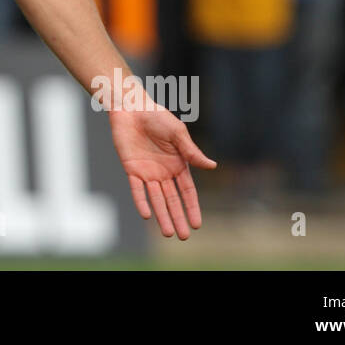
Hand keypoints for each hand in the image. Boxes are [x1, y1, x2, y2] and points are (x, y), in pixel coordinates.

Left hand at [108, 99, 215, 238]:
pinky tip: (147, 215)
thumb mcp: (178, 133)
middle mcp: (164, 172)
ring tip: (168, 233)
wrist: (132, 108)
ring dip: (161, 215)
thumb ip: (191, 152)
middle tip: (184, 237)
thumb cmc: (157, 117)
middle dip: (178, 218)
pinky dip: (141, 201)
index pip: (187, 192)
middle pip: (172, 200)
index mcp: (178, 165)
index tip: (197, 224)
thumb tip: (212, 167)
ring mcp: (147, 172)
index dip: (191, 207)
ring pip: (156, 199)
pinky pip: (137, 189)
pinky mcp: (131, 169)